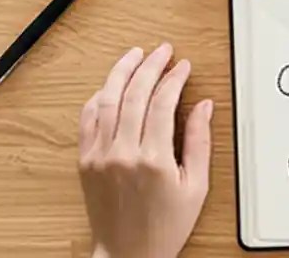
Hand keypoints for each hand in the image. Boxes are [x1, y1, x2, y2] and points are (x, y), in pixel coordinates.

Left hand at [78, 44, 213, 257]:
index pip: (162, 102)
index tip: (183, 67)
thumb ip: (199, 142)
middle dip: (150, 66)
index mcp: (154, 159)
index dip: (174, 78)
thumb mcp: (196, 186)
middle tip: (162, 51)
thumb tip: (203, 106)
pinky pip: (88, 120)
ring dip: (121, 73)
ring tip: (134, 56)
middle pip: (134, 94)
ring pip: (108, 100)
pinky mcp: (85, 161)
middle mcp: (123, 153)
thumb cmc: (164, 226)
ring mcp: (100, 156)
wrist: (128, 254)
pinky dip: (99, 98)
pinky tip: (111, 86)